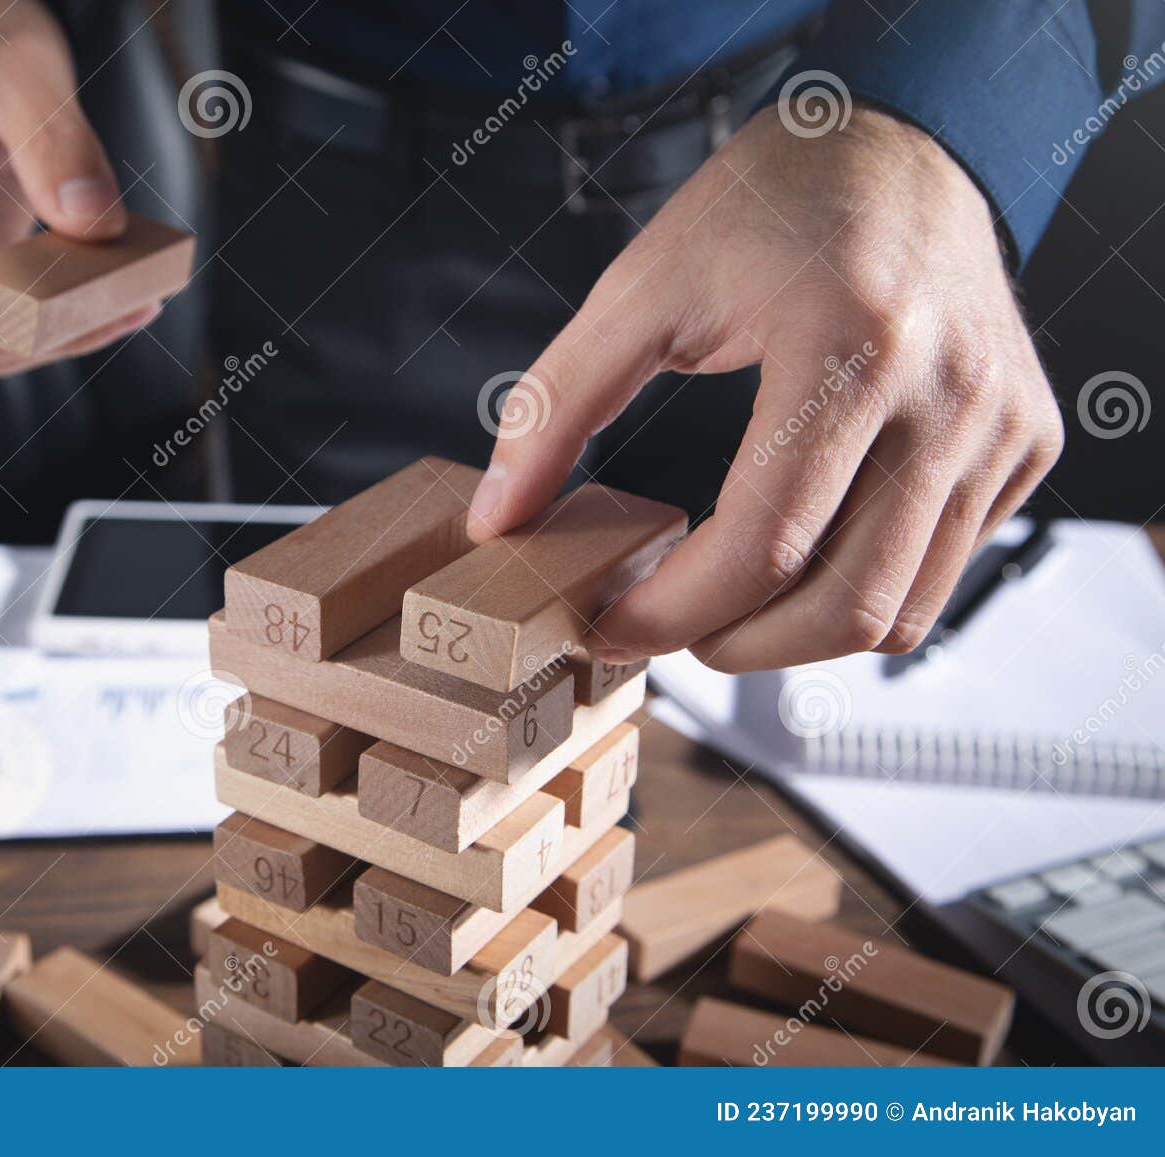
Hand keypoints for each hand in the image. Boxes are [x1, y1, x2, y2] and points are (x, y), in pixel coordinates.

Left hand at [467, 107, 1063, 672]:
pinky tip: (795, 550)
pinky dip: (860, 590)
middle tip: (661, 625)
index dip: (670, 612)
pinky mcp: (1027, 445)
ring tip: (720, 599)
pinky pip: (941, 569)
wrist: (901, 148)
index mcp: (852, 344)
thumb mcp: (642, 285)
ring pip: (900, 612)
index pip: (763, 544)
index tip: (606, 625)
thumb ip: (556, 405)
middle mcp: (949, 396)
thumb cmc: (769, 206)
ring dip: (795, 637)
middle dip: (731, 646)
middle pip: (843, 606)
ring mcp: (1002, 427)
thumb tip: (497, 520)